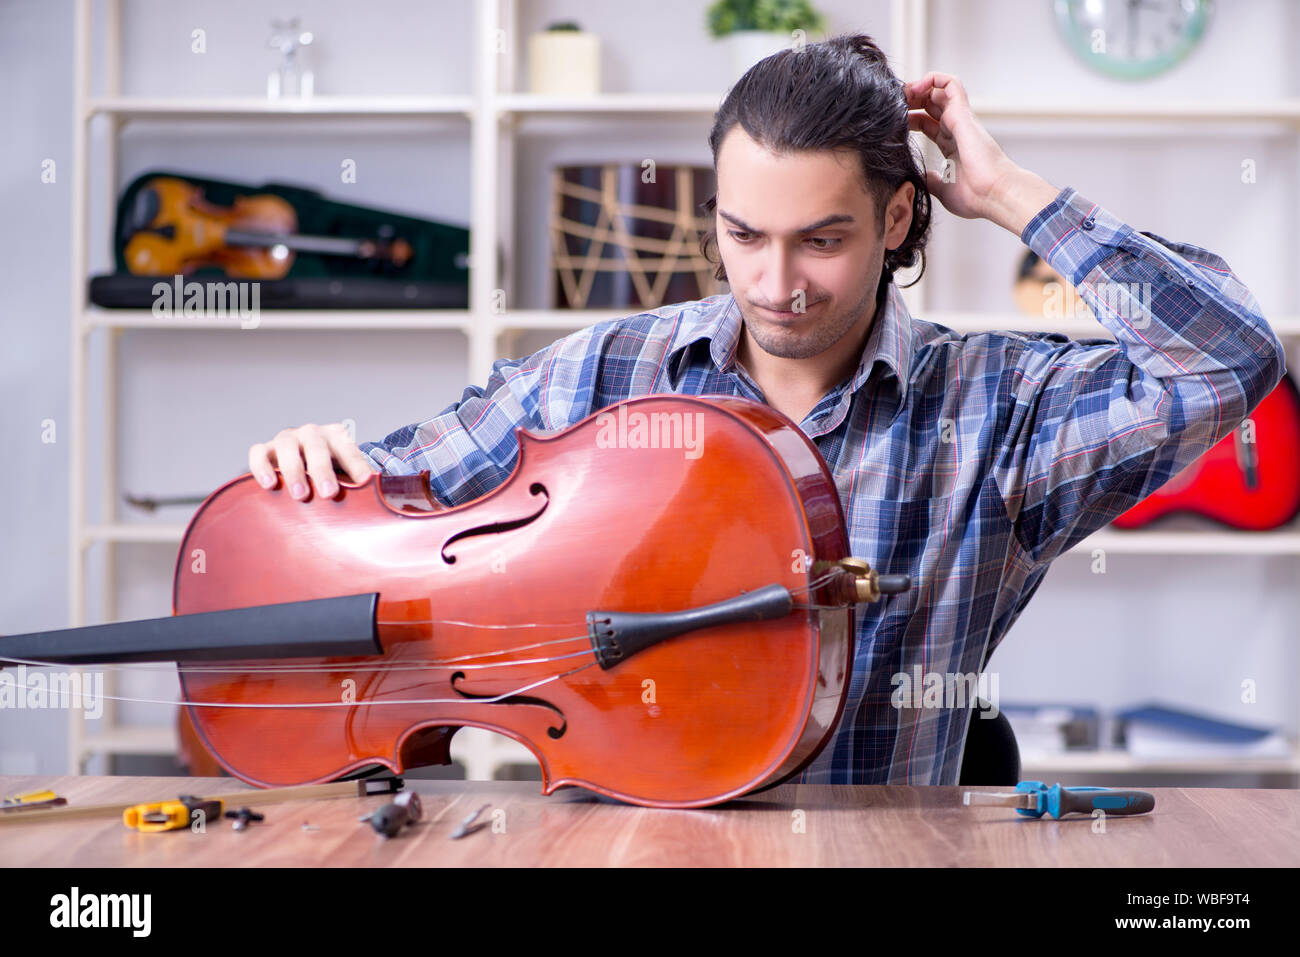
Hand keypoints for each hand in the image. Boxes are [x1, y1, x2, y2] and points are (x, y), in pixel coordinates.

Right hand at [248, 423, 375, 501]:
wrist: (300, 465)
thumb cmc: (329, 473)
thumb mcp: (346, 472)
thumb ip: (359, 481)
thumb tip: (380, 496)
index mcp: (336, 436)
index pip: (348, 450)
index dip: (355, 466)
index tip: (363, 484)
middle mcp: (311, 433)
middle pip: (316, 446)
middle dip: (323, 470)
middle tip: (329, 494)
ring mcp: (286, 439)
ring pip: (287, 447)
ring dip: (294, 471)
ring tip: (300, 495)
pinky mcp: (265, 449)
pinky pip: (258, 453)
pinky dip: (262, 467)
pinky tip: (269, 485)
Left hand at [904, 72, 1019, 221]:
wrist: (992, 194)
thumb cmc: (975, 196)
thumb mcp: (943, 189)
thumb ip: (931, 180)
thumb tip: (921, 178)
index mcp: (952, 145)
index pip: (927, 123)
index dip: (910, 119)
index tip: (893, 125)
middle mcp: (957, 129)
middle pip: (931, 104)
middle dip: (910, 101)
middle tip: (892, 106)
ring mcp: (960, 119)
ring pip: (939, 90)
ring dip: (917, 87)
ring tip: (901, 95)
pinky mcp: (962, 113)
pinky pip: (951, 84)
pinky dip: (933, 78)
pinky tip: (916, 88)